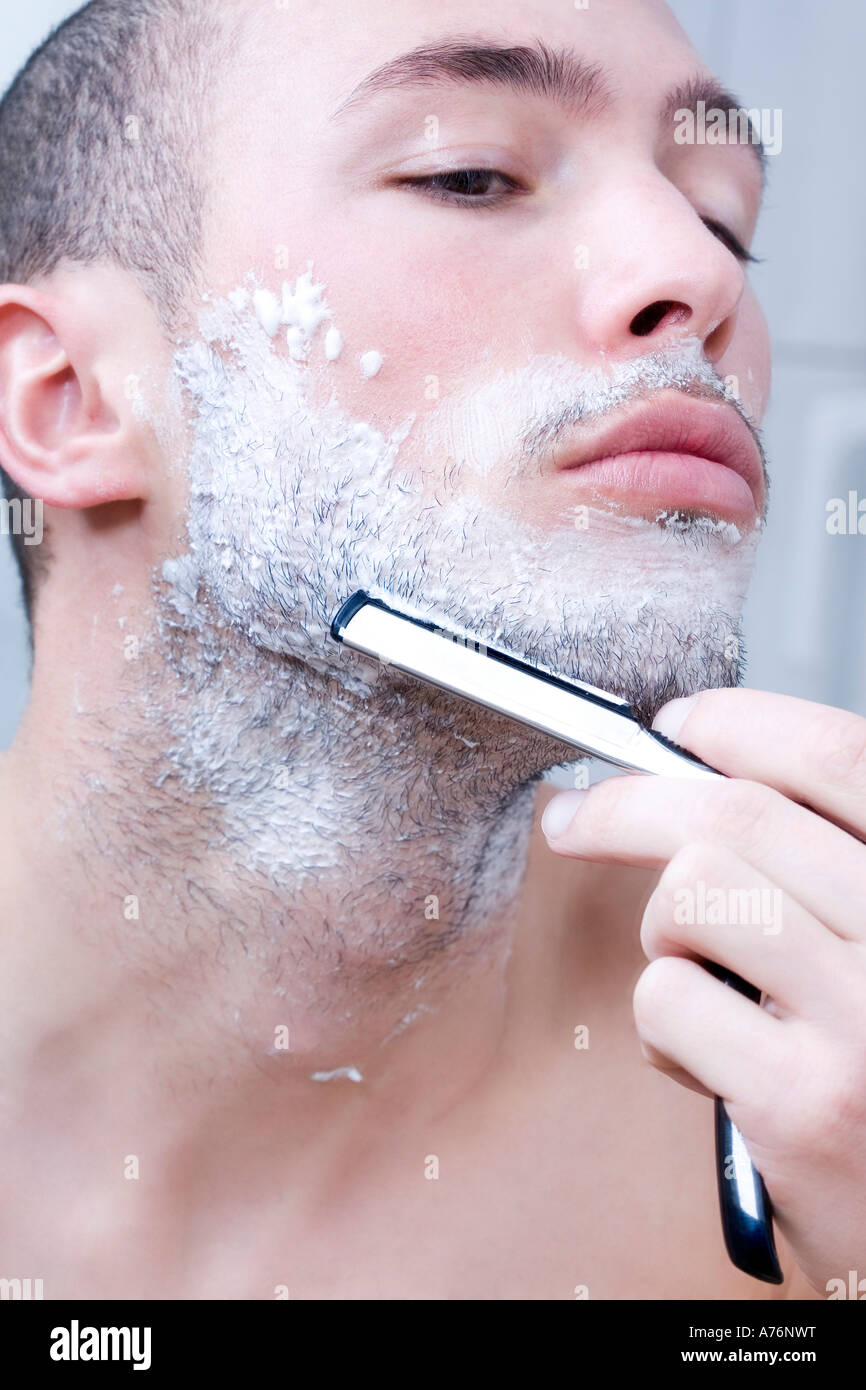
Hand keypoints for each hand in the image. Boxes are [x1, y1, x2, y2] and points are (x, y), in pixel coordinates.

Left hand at [541, 688, 865, 1294]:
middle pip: (739, 815)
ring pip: (694, 892)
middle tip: (576, 816)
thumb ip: (823, 870)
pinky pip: (667, 999)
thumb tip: (700, 776)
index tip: (678, 726)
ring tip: (693, 976)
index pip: (838, 758)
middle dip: (628, 803)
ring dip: (663, 931)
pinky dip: (660, 1024)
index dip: (743, 723)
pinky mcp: (808, 1101)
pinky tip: (707, 1060)